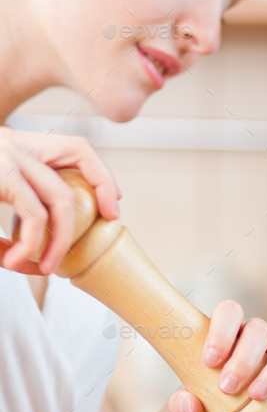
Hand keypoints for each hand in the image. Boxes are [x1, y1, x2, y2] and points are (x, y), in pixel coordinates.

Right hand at [0, 127, 120, 274]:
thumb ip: (7, 227)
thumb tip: (28, 263)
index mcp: (16, 145)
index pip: (72, 146)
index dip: (100, 173)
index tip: (112, 205)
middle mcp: (14, 142)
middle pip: (79, 152)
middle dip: (101, 191)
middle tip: (103, 228)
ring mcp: (7, 155)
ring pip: (61, 196)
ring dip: (61, 239)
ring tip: (47, 268)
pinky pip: (34, 215)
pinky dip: (31, 244)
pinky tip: (14, 262)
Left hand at [169, 300, 266, 411]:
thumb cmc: (204, 399)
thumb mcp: (185, 403)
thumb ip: (180, 404)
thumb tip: (190, 408)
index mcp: (226, 331)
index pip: (229, 311)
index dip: (221, 331)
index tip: (209, 361)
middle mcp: (253, 337)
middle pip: (258, 330)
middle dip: (244, 359)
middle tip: (226, 388)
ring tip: (256, 396)